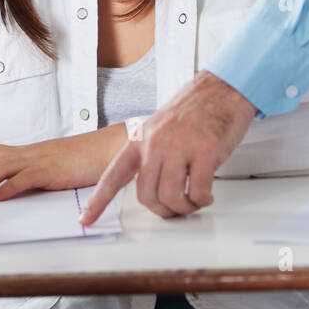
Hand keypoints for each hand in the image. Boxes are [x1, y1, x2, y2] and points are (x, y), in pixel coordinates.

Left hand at [0, 130, 125, 201]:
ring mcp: (37, 159)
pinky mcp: (50, 169)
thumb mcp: (43, 169)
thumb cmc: (75, 162)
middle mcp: (25, 153)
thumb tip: (0, 195)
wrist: (104, 150)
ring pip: (0, 167)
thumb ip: (22, 178)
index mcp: (21, 153)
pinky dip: (9, 187)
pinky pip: (25, 176)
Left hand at [79, 71, 257, 223]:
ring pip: (171, 198)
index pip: (112, 175)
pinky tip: (206, 194)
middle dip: (162, 210)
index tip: (86, 219)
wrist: (222, 88)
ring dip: (185, 208)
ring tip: (193, 201)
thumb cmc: (195, 108)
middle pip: (147, 196)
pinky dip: (203, 200)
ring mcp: (180, 147)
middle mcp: (156, 143)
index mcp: (140, 138)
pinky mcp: (205, 151)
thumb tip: (150, 185)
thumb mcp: (159, 127)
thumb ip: (149, 153)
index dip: (98, 201)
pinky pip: (198, 192)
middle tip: (175, 209)